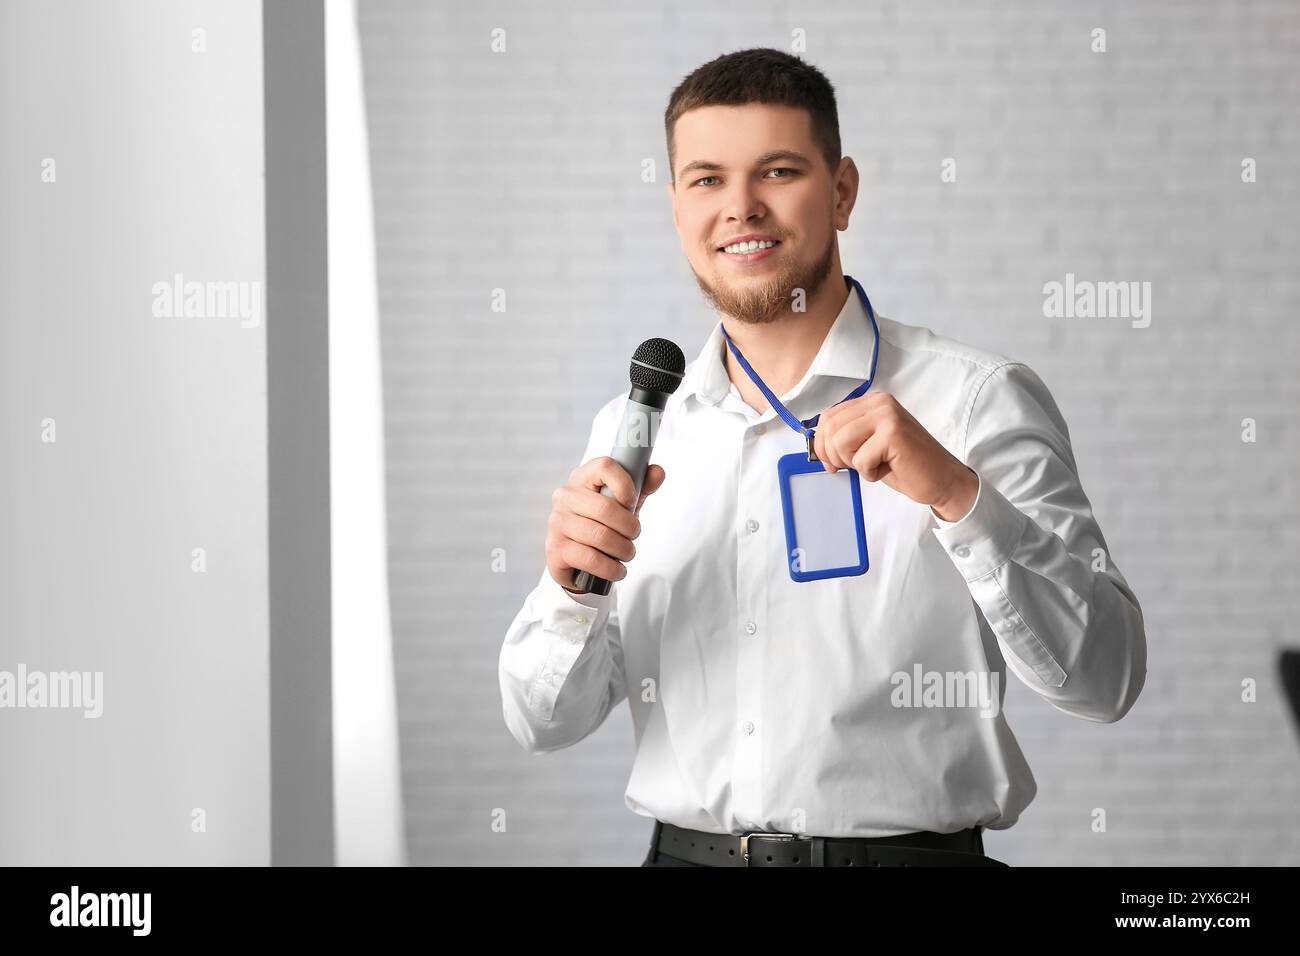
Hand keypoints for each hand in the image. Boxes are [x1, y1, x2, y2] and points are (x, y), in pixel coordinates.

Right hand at [546, 458, 667, 591]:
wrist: (573, 559)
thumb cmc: (600, 523)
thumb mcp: (622, 504)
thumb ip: (641, 488)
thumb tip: (658, 472)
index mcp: (582, 478)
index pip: (604, 466)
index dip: (625, 484)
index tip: (632, 501)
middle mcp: (565, 497)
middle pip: (605, 508)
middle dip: (629, 526)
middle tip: (634, 535)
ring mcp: (558, 523)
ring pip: (600, 536)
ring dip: (623, 549)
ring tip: (628, 553)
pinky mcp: (556, 550)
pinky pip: (591, 559)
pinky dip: (611, 568)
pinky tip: (618, 569)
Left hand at [811, 392, 977, 520]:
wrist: (941, 479)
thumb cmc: (903, 464)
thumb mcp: (868, 443)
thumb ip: (846, 435)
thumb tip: (815, 443)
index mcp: (872, 401)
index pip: (828, 417)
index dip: (822, 444)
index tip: (831, 462)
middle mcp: (880, 402)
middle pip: (830, 427)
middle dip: (833, 455)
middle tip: (852, 467)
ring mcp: (887, 415)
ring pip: (840, 442)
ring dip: (853, 463)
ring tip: (874, 465)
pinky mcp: (893, 433)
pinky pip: (860, 460)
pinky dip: (869, 473)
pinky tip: (887, 469)